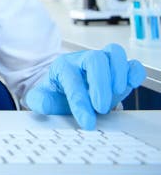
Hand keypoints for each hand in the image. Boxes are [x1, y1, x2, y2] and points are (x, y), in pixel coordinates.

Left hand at [26, 43, 145, 129]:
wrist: (66, 90)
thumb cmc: (56, 94)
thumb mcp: (42, 99)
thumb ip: (39, 102)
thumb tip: (44, 104)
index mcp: (63, 66)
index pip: (72, 79)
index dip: (80, 102)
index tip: (87, 121)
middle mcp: (83, 60)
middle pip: (95, 59)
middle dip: (100, 85)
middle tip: (101, 108)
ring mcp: (103, 61)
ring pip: (114, 53)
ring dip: (118, 74)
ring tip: (116, 94)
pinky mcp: (119, 69)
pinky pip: (132, 63)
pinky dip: (135, 73)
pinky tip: (130, 85)